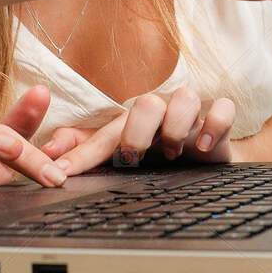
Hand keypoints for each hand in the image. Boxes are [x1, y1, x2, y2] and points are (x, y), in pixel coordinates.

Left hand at [41, 88, 236, 175]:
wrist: (207, 154)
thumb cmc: (158, 150)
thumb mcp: (121, 152)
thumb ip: (85, 149)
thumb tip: (48, 151)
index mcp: (132, 120)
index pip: (103, 135)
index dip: (82, 154)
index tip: (64, 174)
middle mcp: (160, 110)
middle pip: (146, 103)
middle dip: (137, 133)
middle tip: (133, 159)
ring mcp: (191, 112)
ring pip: (184, 98)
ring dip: (175, 127)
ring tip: (172, 153)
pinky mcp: (218, 117)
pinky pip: (223, 106)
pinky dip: (214, 124)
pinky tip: (205, 146)